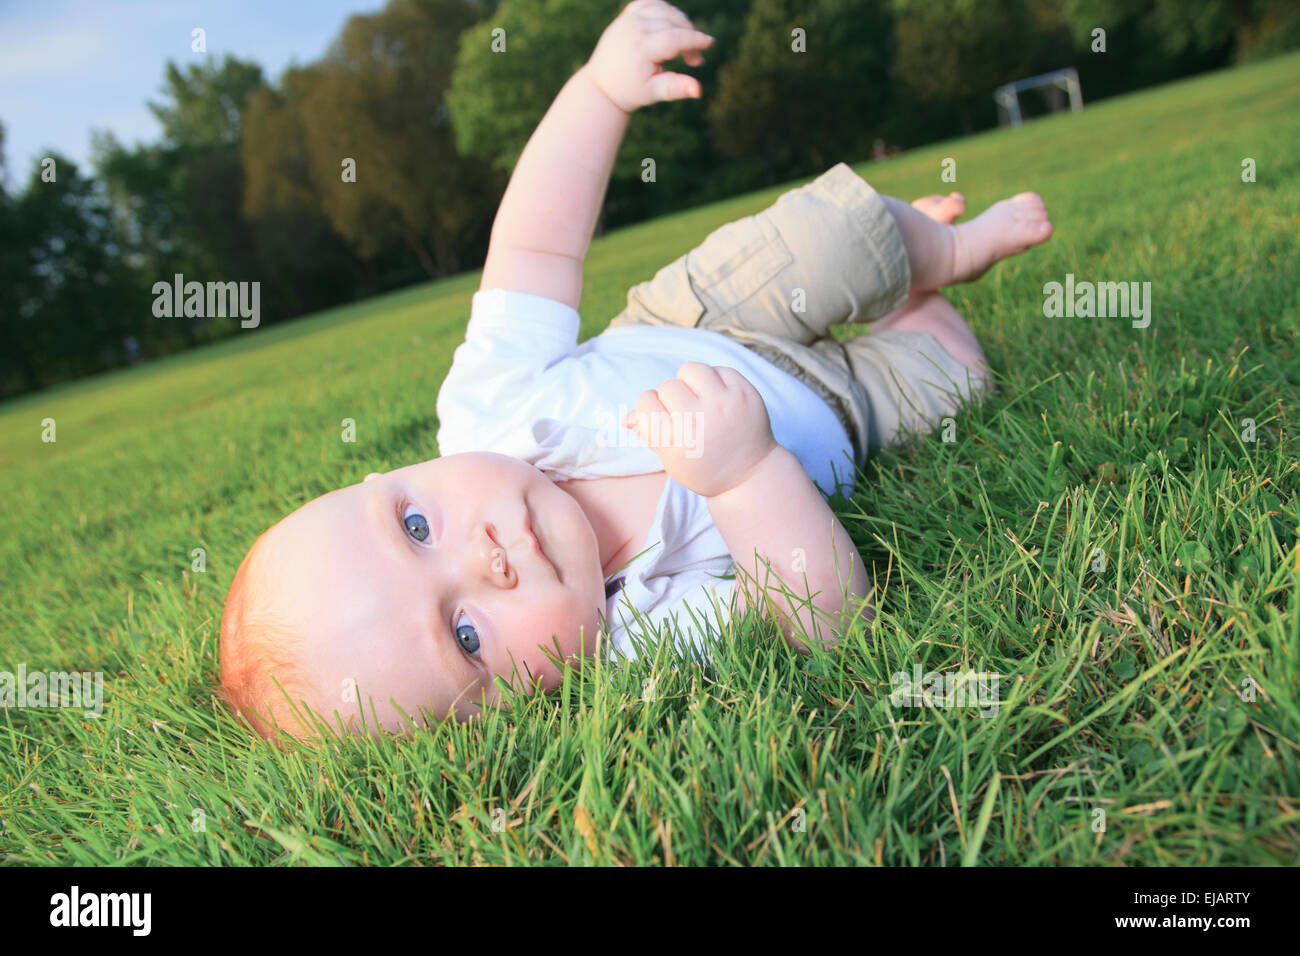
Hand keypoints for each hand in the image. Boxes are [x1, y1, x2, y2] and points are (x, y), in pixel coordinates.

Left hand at [585, 0, 713, 111]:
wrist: (602, 84)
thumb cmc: (631, 90)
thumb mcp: (654, 92)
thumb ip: (677, 88)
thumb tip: (699, 90)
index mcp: (640, 47)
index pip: (674, 38)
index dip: (695, 40)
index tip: (710, 44)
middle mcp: (634, 28)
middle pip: (672, 24)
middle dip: (689, 39)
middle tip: (695, 61)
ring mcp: (629, 18)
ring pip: (664, 10)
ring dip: (680, 24)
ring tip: (684, 46)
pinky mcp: (627, 14)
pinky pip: (652, 4)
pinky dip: (665, 11)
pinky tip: (672, 25)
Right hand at [623, 362, 777, 497]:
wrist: (750, 475)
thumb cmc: (704, 468)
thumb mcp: (672, 460)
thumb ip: (649, 434)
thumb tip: (627, 417)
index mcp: (677, 441)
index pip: (646, 402)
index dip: (651, 408)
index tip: (664, 418)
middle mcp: (700, 421)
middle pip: (668, 386)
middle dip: (673, 398)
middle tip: (686, 413)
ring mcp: (725, 404)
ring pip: (691, 369)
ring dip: (691, 382)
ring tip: (699, 398)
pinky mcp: (746, 393)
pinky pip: (719, 369)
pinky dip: (715, 380)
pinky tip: (719, 397)